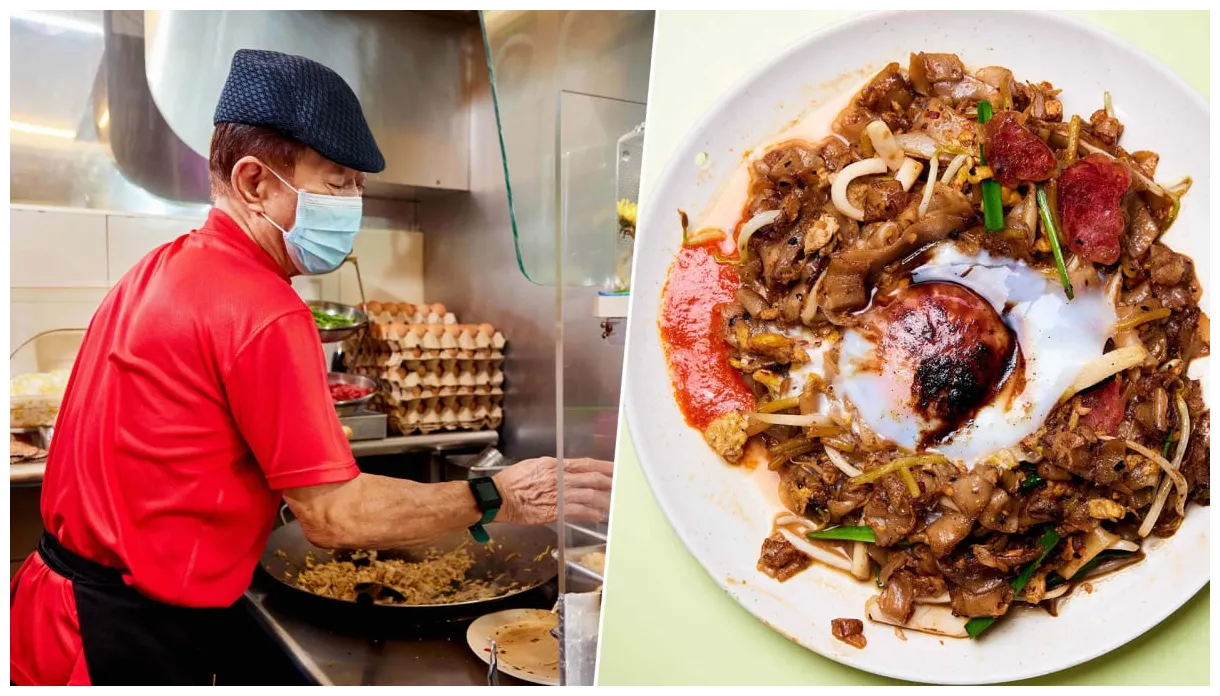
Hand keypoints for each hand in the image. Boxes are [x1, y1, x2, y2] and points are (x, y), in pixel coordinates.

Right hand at [494, 457, 612, 525]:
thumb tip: (566, 471)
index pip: (586, 463)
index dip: (604, 466)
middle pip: (592, 478)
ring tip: (613, 504)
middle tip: (622, 486)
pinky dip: (590, 514)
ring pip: (589, 495)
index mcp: (555, 465)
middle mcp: (559, 478)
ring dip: (604, 500)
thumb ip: (553, 469)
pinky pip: (578, 512)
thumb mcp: (534, 466)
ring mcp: (558, 494)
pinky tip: (598, 516)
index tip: (616, 468)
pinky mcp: (554, 511)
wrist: (498, 497)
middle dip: (610, 482)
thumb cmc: (512, 482)